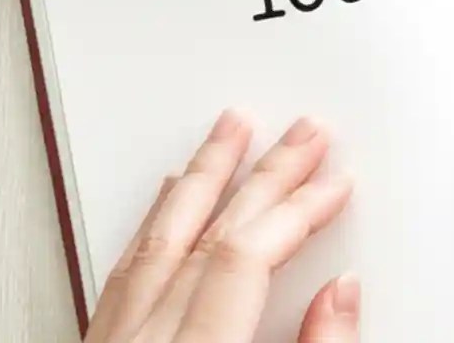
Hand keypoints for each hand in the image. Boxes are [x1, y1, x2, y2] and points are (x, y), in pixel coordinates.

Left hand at [84, 111, 356, 342]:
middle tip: (304, 133)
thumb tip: (341, 293)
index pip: (245, 257)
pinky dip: (157, 218)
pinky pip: (125, 266)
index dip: (297, 211)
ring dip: (203, 174)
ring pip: (157, 237)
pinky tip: (171, 190)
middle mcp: (143, 339)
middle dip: (266, 176)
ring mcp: (112, 340)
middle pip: (207, 233)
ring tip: (232, 130)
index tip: (335, 184)